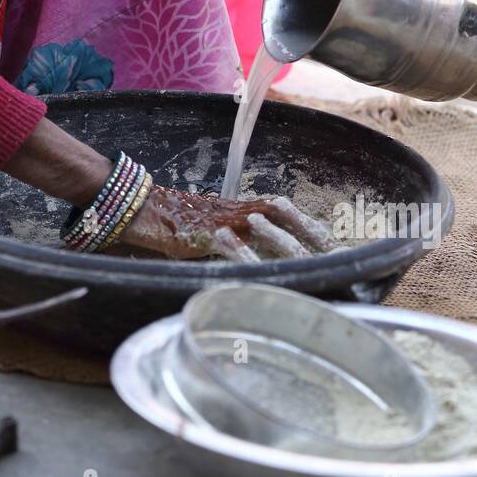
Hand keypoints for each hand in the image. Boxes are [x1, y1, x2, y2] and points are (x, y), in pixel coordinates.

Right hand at [120, 185, 334, 259]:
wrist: (144, 210)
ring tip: (307, 262)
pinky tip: (259, 268)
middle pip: (279, 211)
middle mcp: (235, 210)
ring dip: (286, 243)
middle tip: (331, 250)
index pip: (281, 208)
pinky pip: (228, 243)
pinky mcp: (202, 233)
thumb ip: (237, 242)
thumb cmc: (179, 224)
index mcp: (240, 209)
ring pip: (260, 225)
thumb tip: (259, 261)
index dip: (305, 221)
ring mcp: (220, 220)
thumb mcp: (214, 233)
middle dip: (307, 229)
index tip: (329, 239)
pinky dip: (245, 254)